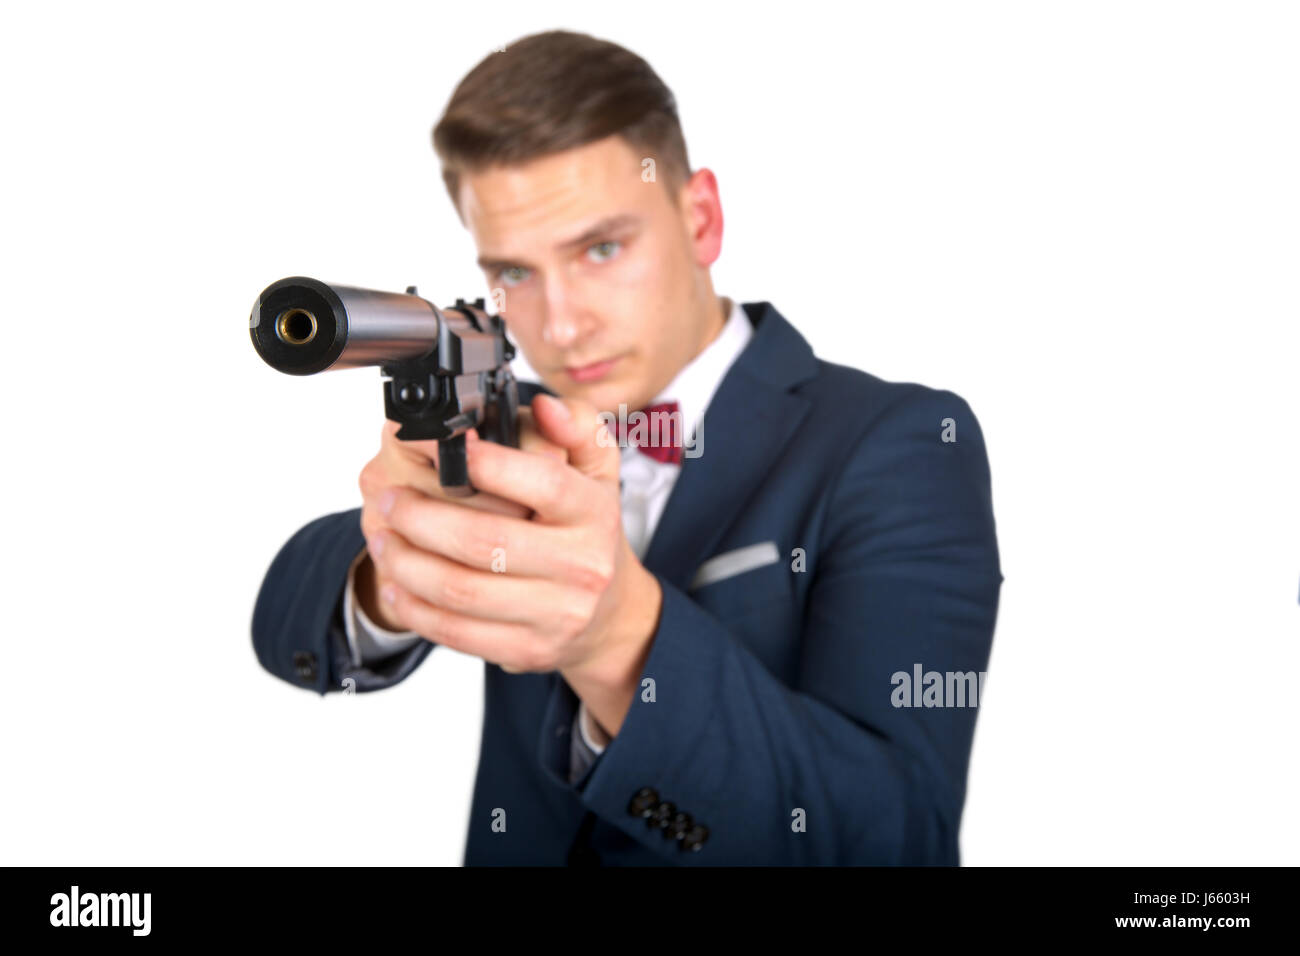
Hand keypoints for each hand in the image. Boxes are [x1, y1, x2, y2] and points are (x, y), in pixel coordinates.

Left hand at [370, 394, 662, 734]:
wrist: (609, 617)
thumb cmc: (588, 534)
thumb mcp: (597, 472)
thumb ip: (576, 426)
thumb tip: (544, 406)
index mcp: (594, 512)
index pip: (543, 483)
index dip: (487, 464)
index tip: (438, 445)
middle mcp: (581, 565)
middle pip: (484, 541)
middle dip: (421, 518)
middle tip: (389, 500)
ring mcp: (556, 613)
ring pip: (460, 590)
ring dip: (406, 563)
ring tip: (383, 538)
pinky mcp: (528, 649)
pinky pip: (457, 632)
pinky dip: (415, 608)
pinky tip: (396, 584)